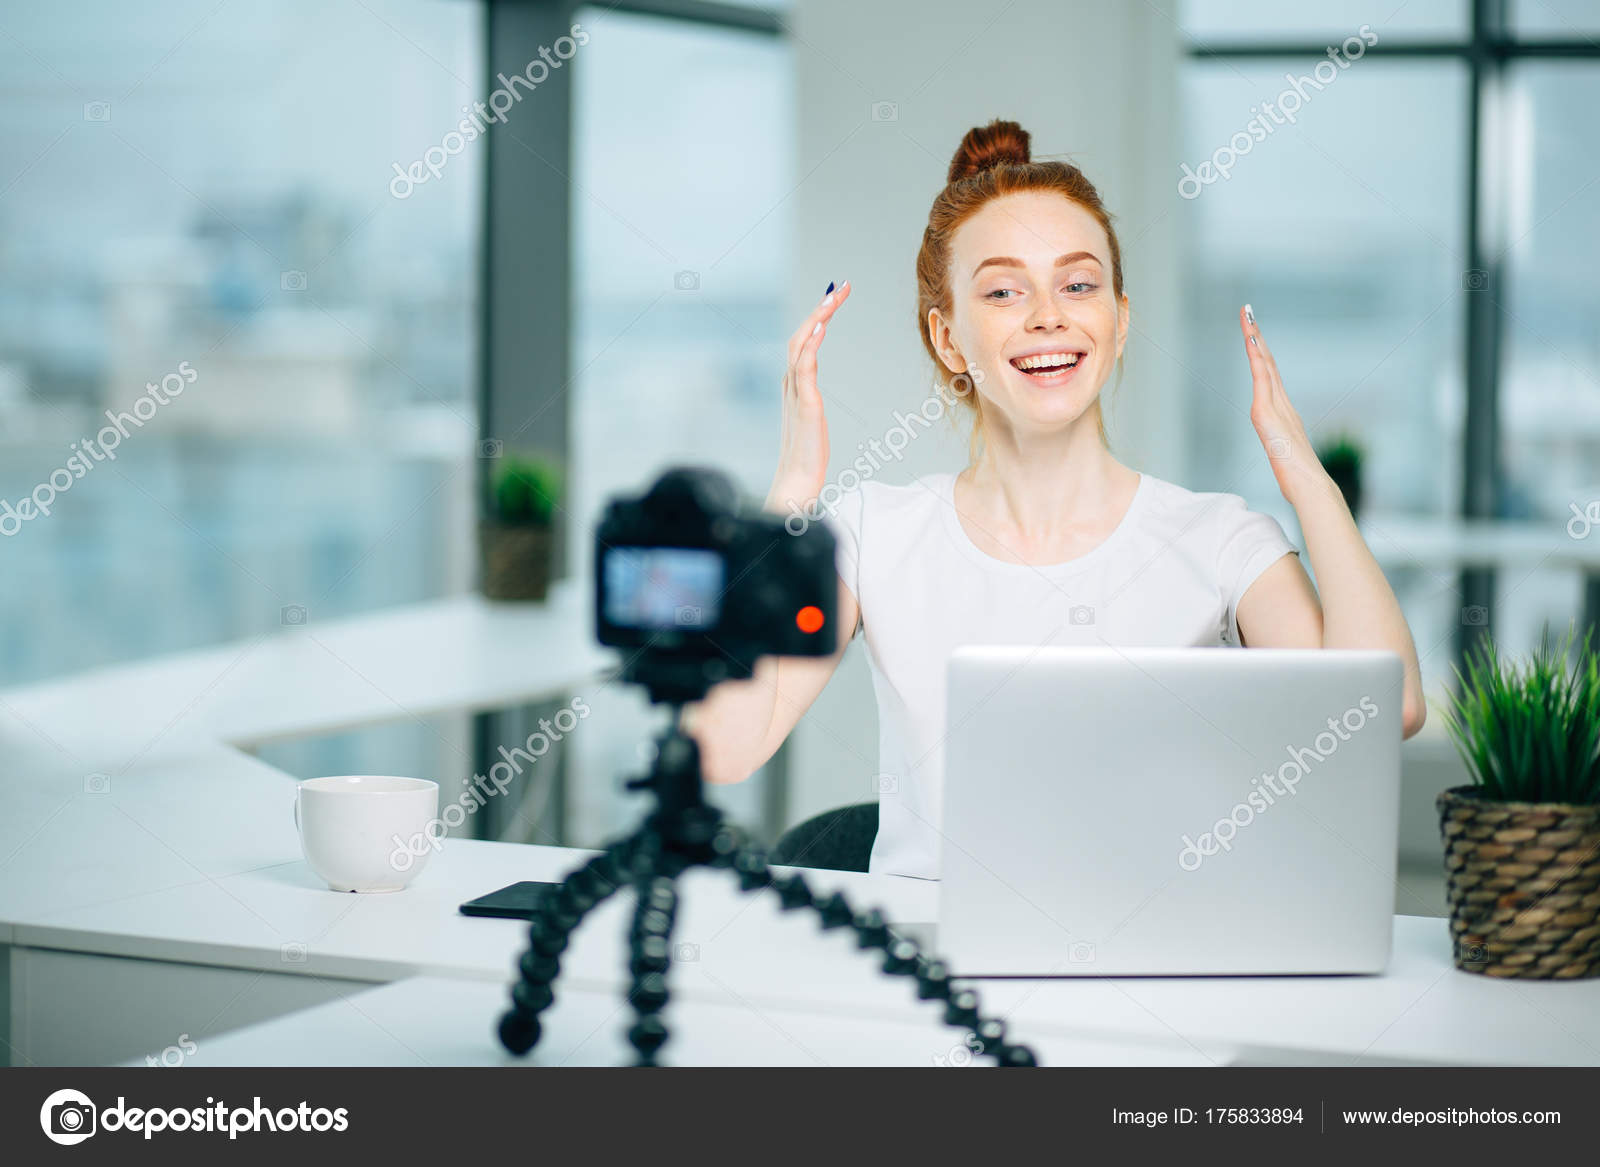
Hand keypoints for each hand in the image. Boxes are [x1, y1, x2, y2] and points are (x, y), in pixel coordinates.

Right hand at [767, 280, 851, 513]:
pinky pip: (805, 366)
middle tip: (839, 288)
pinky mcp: (804, 403)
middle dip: (820, 309)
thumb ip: (808, 401)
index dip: (817, 318)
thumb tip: (811, 396)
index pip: (804, 341)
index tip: (834, 299)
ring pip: (801, 343)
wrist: (797, 479)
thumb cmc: (806, 455)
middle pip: (801, 334)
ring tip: (833, 297)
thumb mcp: (810, 420)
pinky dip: (812, 343)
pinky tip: (823, 326)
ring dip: (817, 317)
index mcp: (794, 384)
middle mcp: (791, 382)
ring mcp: (795, 391)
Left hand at [1239, 304, 1337, 509]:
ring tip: (1247, 316)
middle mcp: (1281, 405)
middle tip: (1247, 311)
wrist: (1312, 488)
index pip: (1268, 376)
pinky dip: (1258, 359)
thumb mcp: (1286, 460)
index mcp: (1283, 412)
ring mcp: (1276, 408)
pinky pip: (1262, 380)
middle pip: (1267, 362)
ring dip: (1255, 339)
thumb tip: (1287, 456)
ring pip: (1265, 365)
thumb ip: (1284, 450)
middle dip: (1256, 336)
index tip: (1253, 331)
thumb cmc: (1301, 480)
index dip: (1261, 352)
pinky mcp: (1268, 416)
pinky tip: (1252, 342)